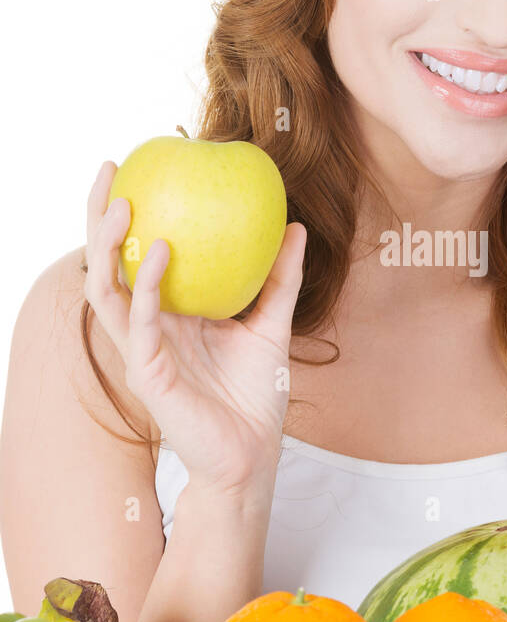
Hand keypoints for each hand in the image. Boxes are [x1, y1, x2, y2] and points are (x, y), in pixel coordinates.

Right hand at [84, 158, 306, 497]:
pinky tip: (159, 251)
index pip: (133, 256)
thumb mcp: (271, 325)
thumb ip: (279, 278)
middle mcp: (147, 327)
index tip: (134, 167)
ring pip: (107, 290)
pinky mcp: (148, 374)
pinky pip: (142, 322)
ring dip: (108, 245)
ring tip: (124, 203)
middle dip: (98, 217)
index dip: (125, 216)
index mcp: (168, 314)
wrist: (253, 454)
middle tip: (109, 170)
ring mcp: (142, 349)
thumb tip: (294, 226)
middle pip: (107, 264)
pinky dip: (146, 285)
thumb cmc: (255, 395)